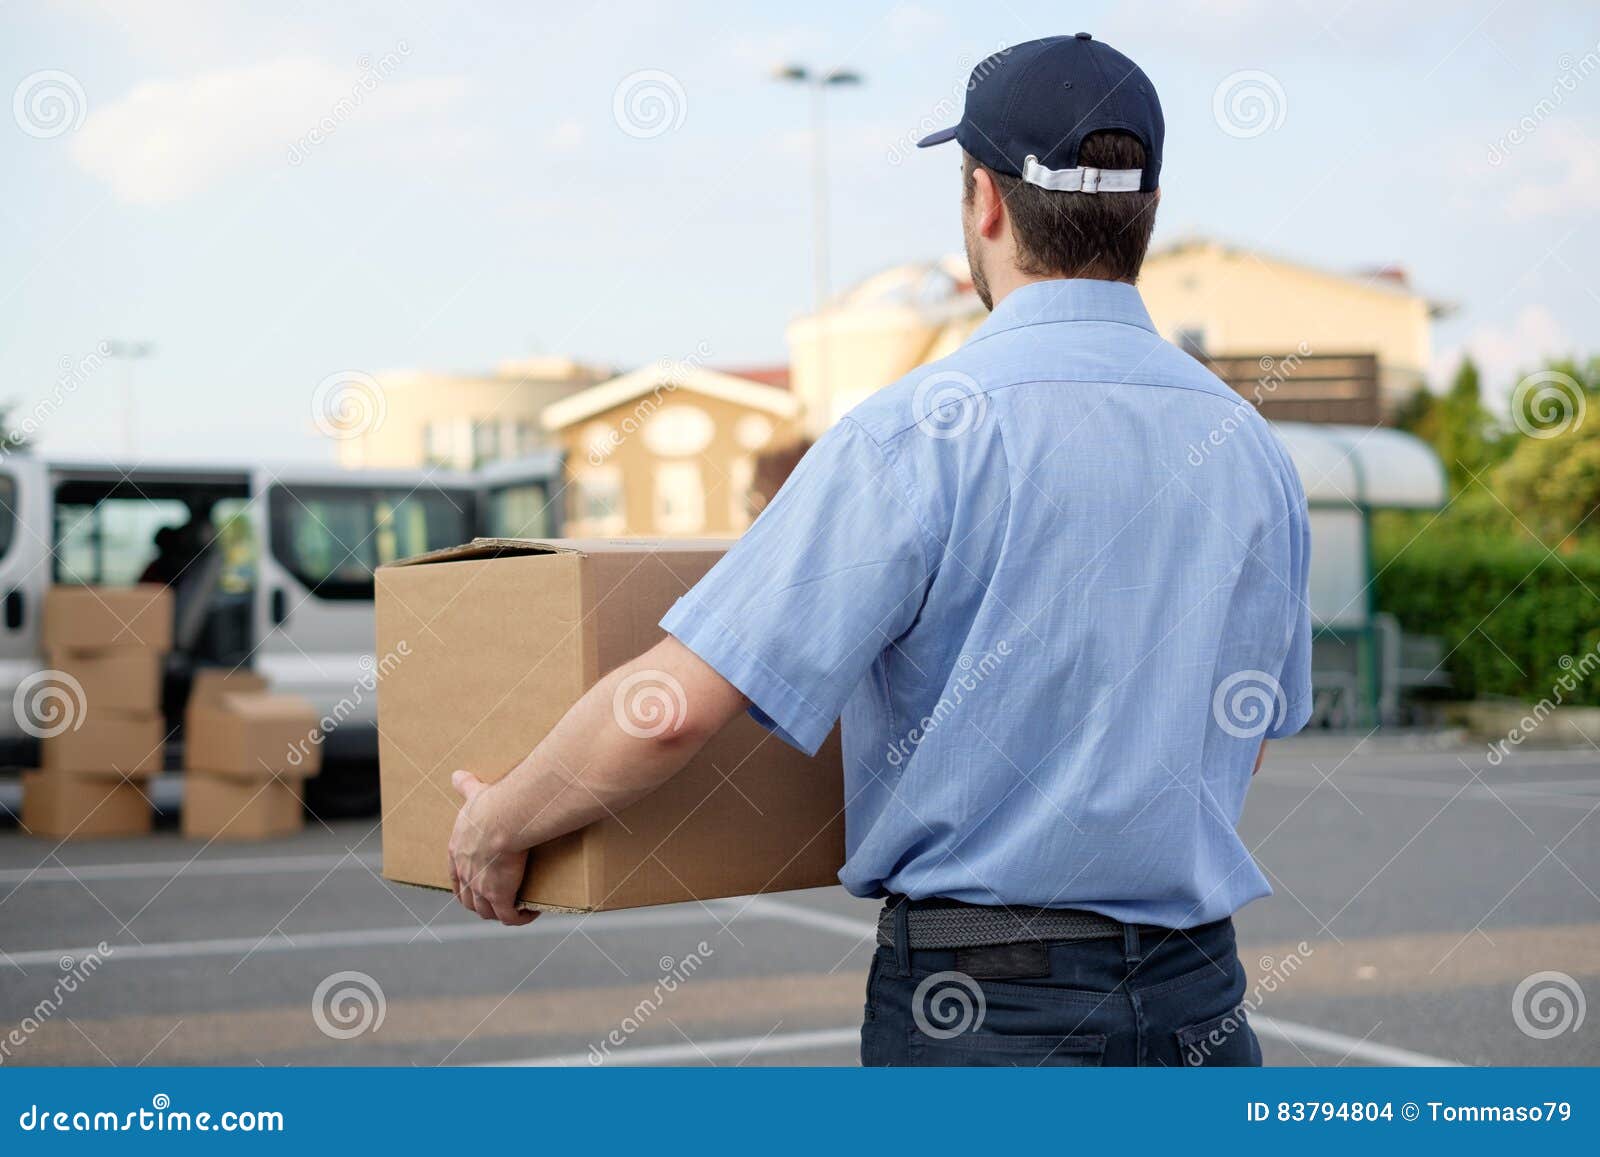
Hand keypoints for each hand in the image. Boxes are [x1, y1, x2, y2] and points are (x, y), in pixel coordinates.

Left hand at [448, 770, 536, 925]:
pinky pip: (509, 916)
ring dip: (500, 913)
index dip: (465, 884)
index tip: (478, 885)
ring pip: (486, 911)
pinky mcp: (500, 896)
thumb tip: (456, 774)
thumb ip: (466, 786)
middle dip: (481, 903)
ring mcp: (481, 887)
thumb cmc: (492, 803)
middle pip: (468, 899)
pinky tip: (532, 912)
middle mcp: (464, 872)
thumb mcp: (474, 794)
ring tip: (517, 908)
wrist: (506, 817)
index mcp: (457, 851)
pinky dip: (519, 918)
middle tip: (499, 901)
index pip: (456, 876)